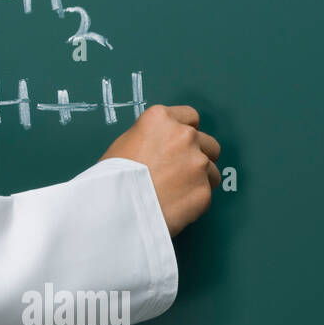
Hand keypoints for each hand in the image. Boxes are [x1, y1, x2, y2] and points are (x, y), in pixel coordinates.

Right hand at [99, 104, 220, 237]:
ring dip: (199, 179)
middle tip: (178, 172)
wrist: (115, 208)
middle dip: (197, 156)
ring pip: (212, 170)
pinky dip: (194, 199)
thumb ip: (152, 139)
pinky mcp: (204, 190)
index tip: (178, 145)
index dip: (184, 132)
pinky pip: (206, 192)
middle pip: (207, 142)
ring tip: (176, 192)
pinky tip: (175, 205)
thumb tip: (163, 147)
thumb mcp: (125, 143)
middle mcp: (184, 135)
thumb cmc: (112, 177)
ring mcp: (198, 163)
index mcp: (161, 119)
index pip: (190, 116)